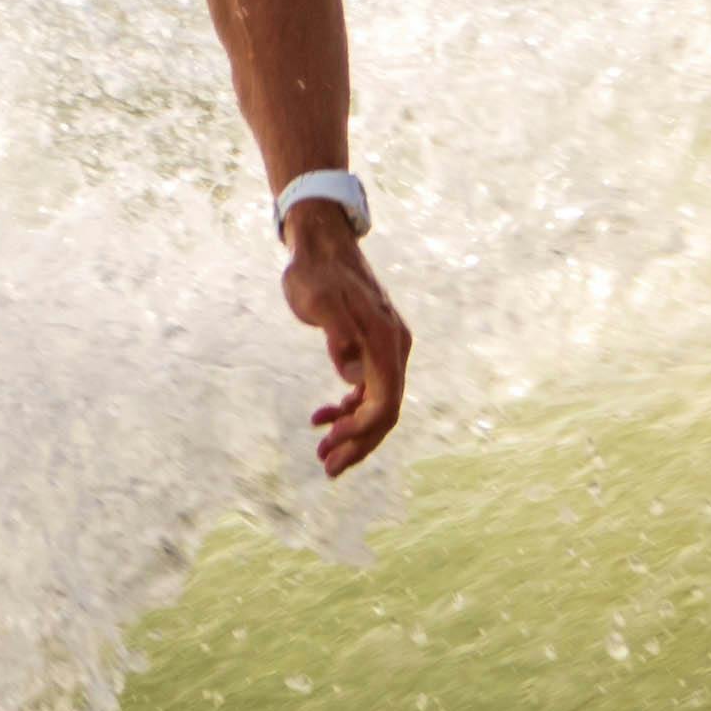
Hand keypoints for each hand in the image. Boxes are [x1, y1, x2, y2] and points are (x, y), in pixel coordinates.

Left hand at [283, 207, 408, 476]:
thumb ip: (337, 334)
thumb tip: (351, 376)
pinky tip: (324, 416)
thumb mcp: (318, 300)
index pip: (384, 404)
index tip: (328, 445)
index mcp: (386, 343)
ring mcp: (387, 348)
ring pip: (378, 403)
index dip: (360, 432)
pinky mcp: (374, 346)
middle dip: (358, 443)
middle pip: (385, 412)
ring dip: (353, 431)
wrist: (322, 243)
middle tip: (327, 467)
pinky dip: (350, 408)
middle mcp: (395, 349)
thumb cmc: (316, 271)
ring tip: (322, 450)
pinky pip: (370, 388)